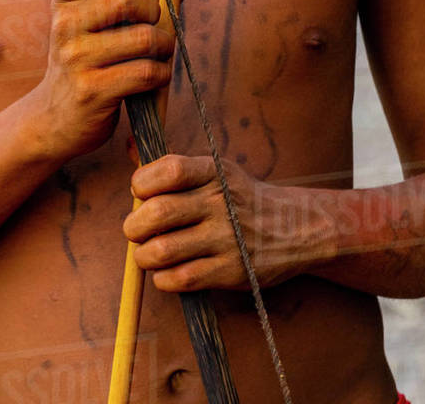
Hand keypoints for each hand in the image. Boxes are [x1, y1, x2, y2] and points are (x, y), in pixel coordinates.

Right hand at [34, 0, 195, 161]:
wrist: (54, 120)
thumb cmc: (90, 62)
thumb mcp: (104, 25)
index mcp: (66, 2)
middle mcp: (64, 26)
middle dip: (154, 11)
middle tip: (156, 24)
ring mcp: (75, 59)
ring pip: (144, 38)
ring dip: (165, 46)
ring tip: (159, 54)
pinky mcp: (91, 91)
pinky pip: (146, 72)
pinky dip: (161, 73)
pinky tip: (154, 77)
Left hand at [123, 154, 336, 291]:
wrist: (295, 228)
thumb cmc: (240, 198)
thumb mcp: (215, 170)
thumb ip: (171, 164)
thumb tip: (128, 145)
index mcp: (214, 171)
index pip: (168, 170)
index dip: (142, 182)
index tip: (139, 192)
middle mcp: (220, 202)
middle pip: (158, 212)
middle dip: (133, 225)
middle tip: (135, 229)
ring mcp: (226, 238)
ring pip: (163, 250)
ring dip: (144, 255)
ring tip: (147, 253)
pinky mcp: (230, 271)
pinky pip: (180, 279)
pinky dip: (162, 278)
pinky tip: (167, 271)